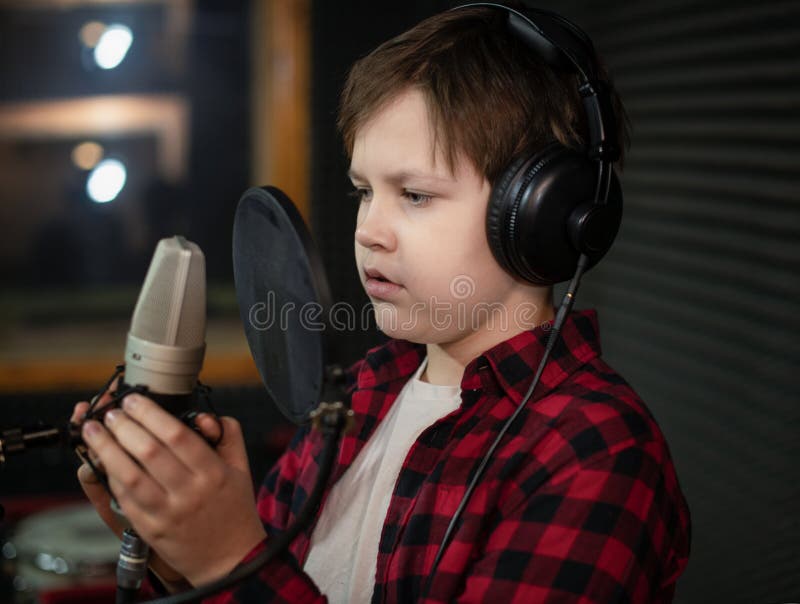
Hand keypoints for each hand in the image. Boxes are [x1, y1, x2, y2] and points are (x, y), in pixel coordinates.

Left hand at [74, 392, 265, 586]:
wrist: (231, 560)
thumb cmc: (234, 509)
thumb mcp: (241, 468)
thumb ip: (228, 434)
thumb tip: (202, 415)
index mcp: (213, 472)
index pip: (178, 435)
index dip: (151, 414)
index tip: (134, 400)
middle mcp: (190, 492)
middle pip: (149, 452)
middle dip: (124, 426)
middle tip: (110, 411)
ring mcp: (168, 513)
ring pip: (129, 476)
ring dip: (106, 449)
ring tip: (93, 430)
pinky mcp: (151, 529)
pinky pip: (125, 499)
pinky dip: (110, 477)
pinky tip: (102, 461)